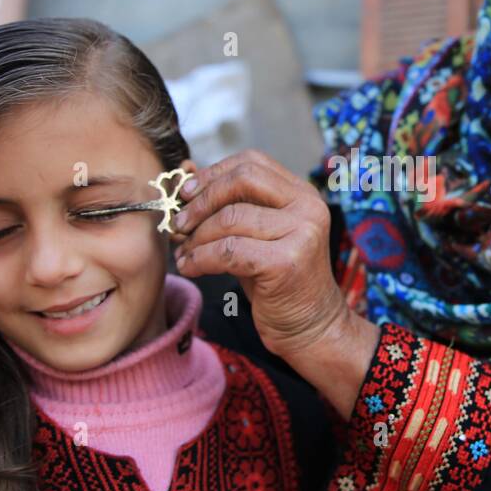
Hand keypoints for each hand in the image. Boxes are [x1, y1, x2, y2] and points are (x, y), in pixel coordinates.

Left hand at [170, 149, 378, 416]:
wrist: (311, 327)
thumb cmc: (279, 282)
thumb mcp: (257, 236)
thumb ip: (232, 206)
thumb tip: (185, 176)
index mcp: (302, 195)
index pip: (252, 162)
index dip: (213, 173)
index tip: (186, 193)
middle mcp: (308, 208)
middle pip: (242, 180)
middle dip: (202, 200)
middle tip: (179, 223)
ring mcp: (301, 233)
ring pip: (230, 219)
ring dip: (196, 237)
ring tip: (184, 253)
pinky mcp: (286, 263)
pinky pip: (228, 251)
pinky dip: (200, 259)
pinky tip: (191, 267)